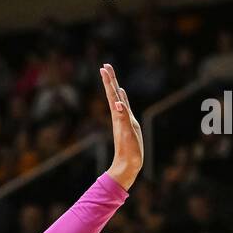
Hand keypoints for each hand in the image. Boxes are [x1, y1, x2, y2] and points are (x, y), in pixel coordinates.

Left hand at [102, 64, 143, 190]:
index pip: (113, 95)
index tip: (104, 68)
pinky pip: (124, 108)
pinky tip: (122, 96)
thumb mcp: (128, 134)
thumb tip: (117, 103)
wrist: (127, 166)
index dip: (109, 82)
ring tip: (112, 78)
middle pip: (114, 94)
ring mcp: (123, 120)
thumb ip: (124, 118)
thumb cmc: (129, 152)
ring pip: (118, 99)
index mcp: (119, 116)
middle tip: (106, 66)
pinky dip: (123, 99)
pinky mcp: (127, 125)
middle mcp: (119, 116)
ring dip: (114, 87)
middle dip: (110, 80)